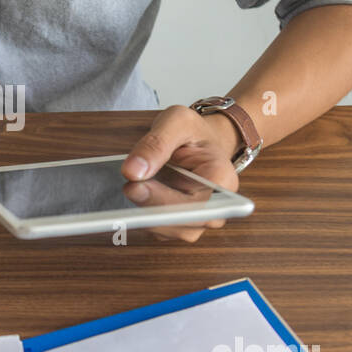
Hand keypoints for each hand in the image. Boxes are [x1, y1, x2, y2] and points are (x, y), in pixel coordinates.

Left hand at [120, 105, 240, 241]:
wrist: (197, 142)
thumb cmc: (192, 132)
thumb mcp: (177, 122)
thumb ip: (156, 143)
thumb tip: (133, 172)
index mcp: (222, 180)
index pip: (200, 204)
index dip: (170, 203)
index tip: (140, 188)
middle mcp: (215, 206)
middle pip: (184, 223)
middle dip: (151, 208)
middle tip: (128, 187)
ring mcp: (196, 218)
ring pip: (167, 229)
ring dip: (143, 212)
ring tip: (130, 187)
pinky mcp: (176, 223)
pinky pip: (155, 227)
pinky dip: (139, 214)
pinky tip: (132, 195)